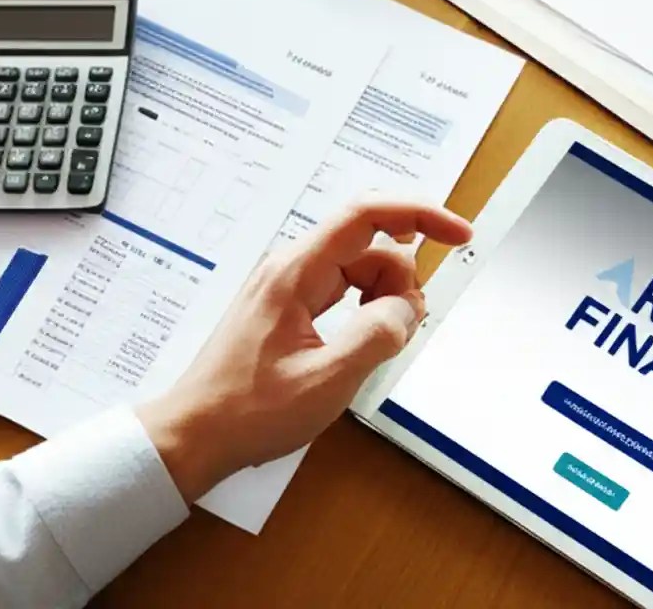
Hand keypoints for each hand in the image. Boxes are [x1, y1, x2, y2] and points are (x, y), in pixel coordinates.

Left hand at [136, 202, 472, 502]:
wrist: (194, 436)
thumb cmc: (247, 412)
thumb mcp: (326, 380)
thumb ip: (377, 336)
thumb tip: (407, 307)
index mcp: (296, 272)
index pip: (368, 215)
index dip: (421, 215)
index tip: (459, 235)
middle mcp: (292, 267)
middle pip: (371, 245)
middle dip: (402, 279)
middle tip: (403, 329)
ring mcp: (289, 285)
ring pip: (361, 269)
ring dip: (384, 301)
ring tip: (375, 349)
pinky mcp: (290, 305)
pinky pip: (344, 290)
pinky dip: (367, 311)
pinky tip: (362, 345)